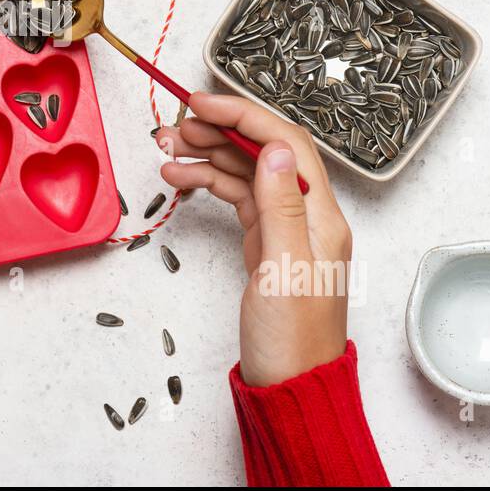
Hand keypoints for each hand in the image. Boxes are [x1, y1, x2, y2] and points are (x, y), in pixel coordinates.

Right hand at [156, 92, 350, 386]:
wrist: (289, 387)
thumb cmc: (292, 342)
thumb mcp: (284, 271)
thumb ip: (281, 205)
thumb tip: (275, 148)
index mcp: (321, 217)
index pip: (285, 143)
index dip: (242, 115)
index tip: (202, 103)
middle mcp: (307, 216)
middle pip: (264, 151)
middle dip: (220, 130)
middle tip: (176, 125)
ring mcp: (286, 229)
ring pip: (246, 172)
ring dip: (208, 154)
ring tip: (168, 149)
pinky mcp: (267, 244)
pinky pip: (238, 198)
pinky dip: (209, 183)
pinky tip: (182, 178)